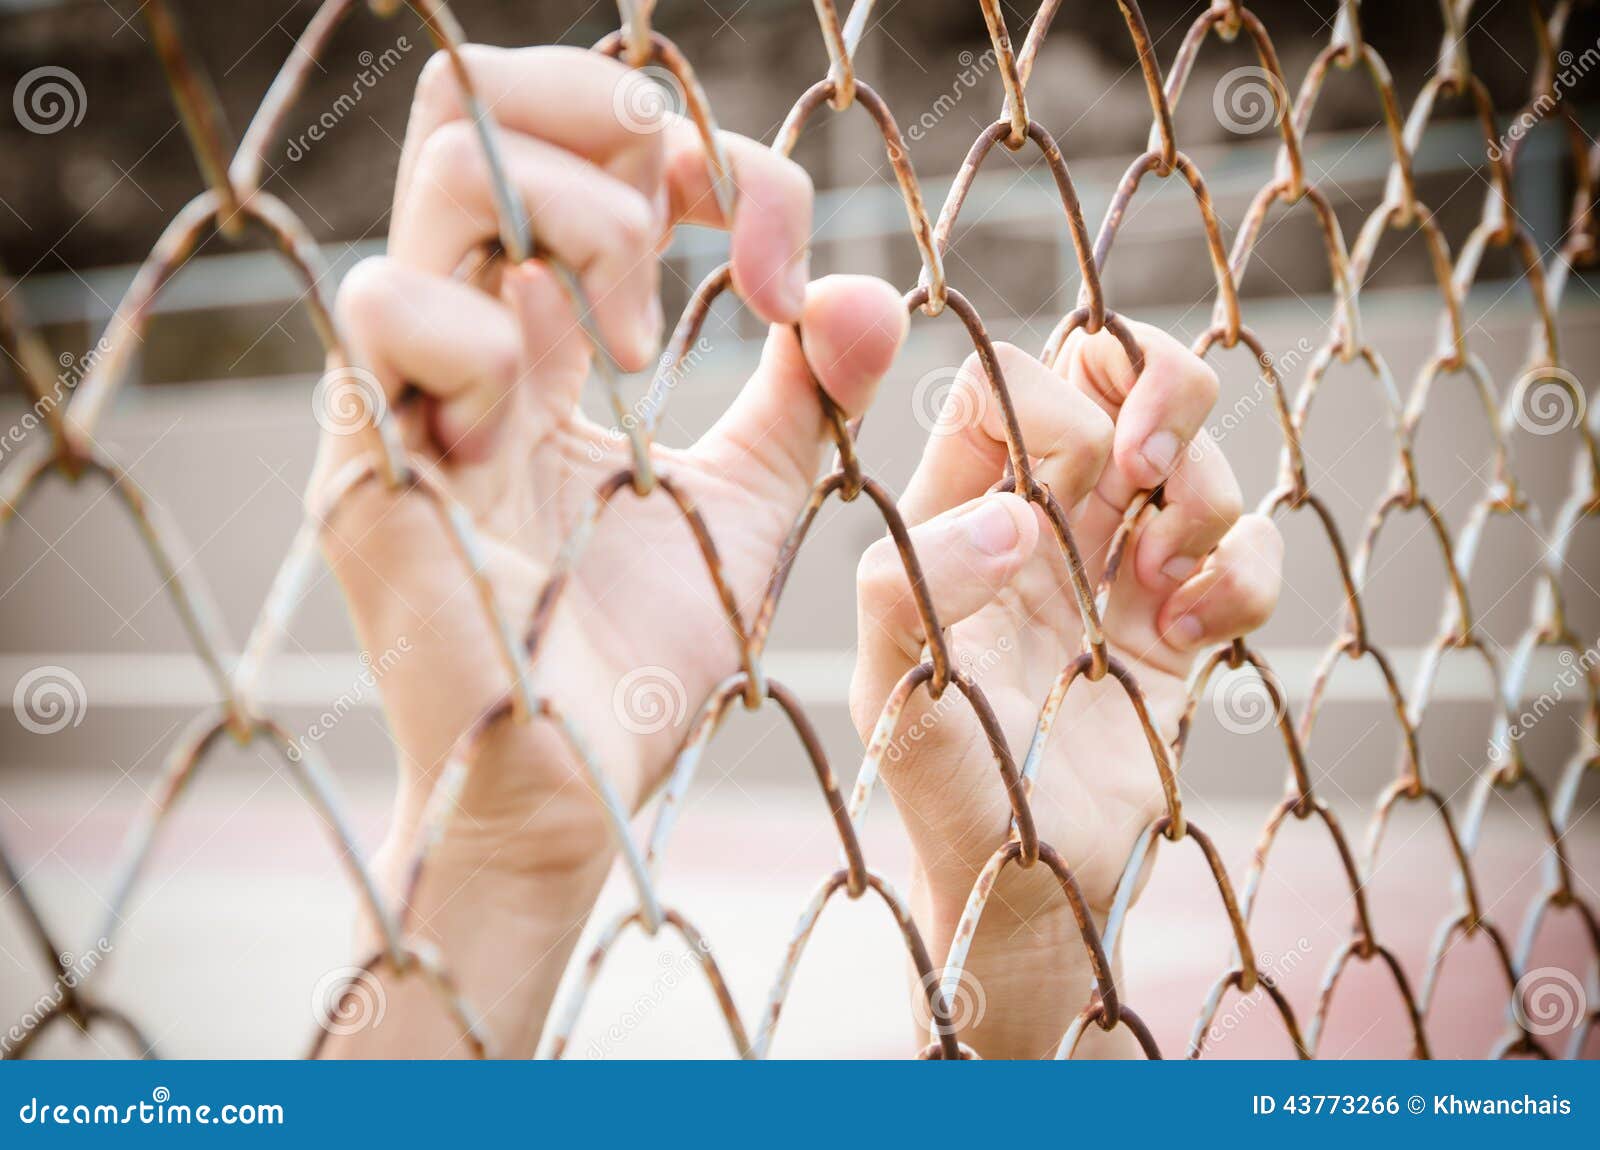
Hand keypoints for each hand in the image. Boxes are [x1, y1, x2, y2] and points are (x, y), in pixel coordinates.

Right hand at [312, 45, 905, 1055]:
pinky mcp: (365, 457)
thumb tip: (867, 294)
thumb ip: (805, 400)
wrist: (569, 795)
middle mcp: (464, 336)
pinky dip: (492, 333)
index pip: (580, 146)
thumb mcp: (747, 505)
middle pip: (477, 96)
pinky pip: (389, 305)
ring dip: (583, 225)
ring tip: (637, 348)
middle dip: (610, 116)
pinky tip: (530, 426)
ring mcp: (405, 386)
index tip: (775, 259)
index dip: (695, 152)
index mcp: (541, 338)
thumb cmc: (640, 662)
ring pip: (447, 167)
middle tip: (684, 220)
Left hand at [849, 326, 1282, 1057]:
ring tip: (1159, 587)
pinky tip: (1195, 636)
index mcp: (957, 514)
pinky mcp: (1181, 620)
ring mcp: (1115, 567)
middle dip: (1161, 395)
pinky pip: (1248, 547)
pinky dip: (1245, 574)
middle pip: (1117, 380)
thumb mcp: (895, 690)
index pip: (1009, 380)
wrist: (1028, 891)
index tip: (1084, 468)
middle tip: (1152, 471)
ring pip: (1193, 455)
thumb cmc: (942, 790)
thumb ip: (912, 588)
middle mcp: (1040, 521)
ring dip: (1204, 496)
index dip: (1059, 396)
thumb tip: (1012, 519)